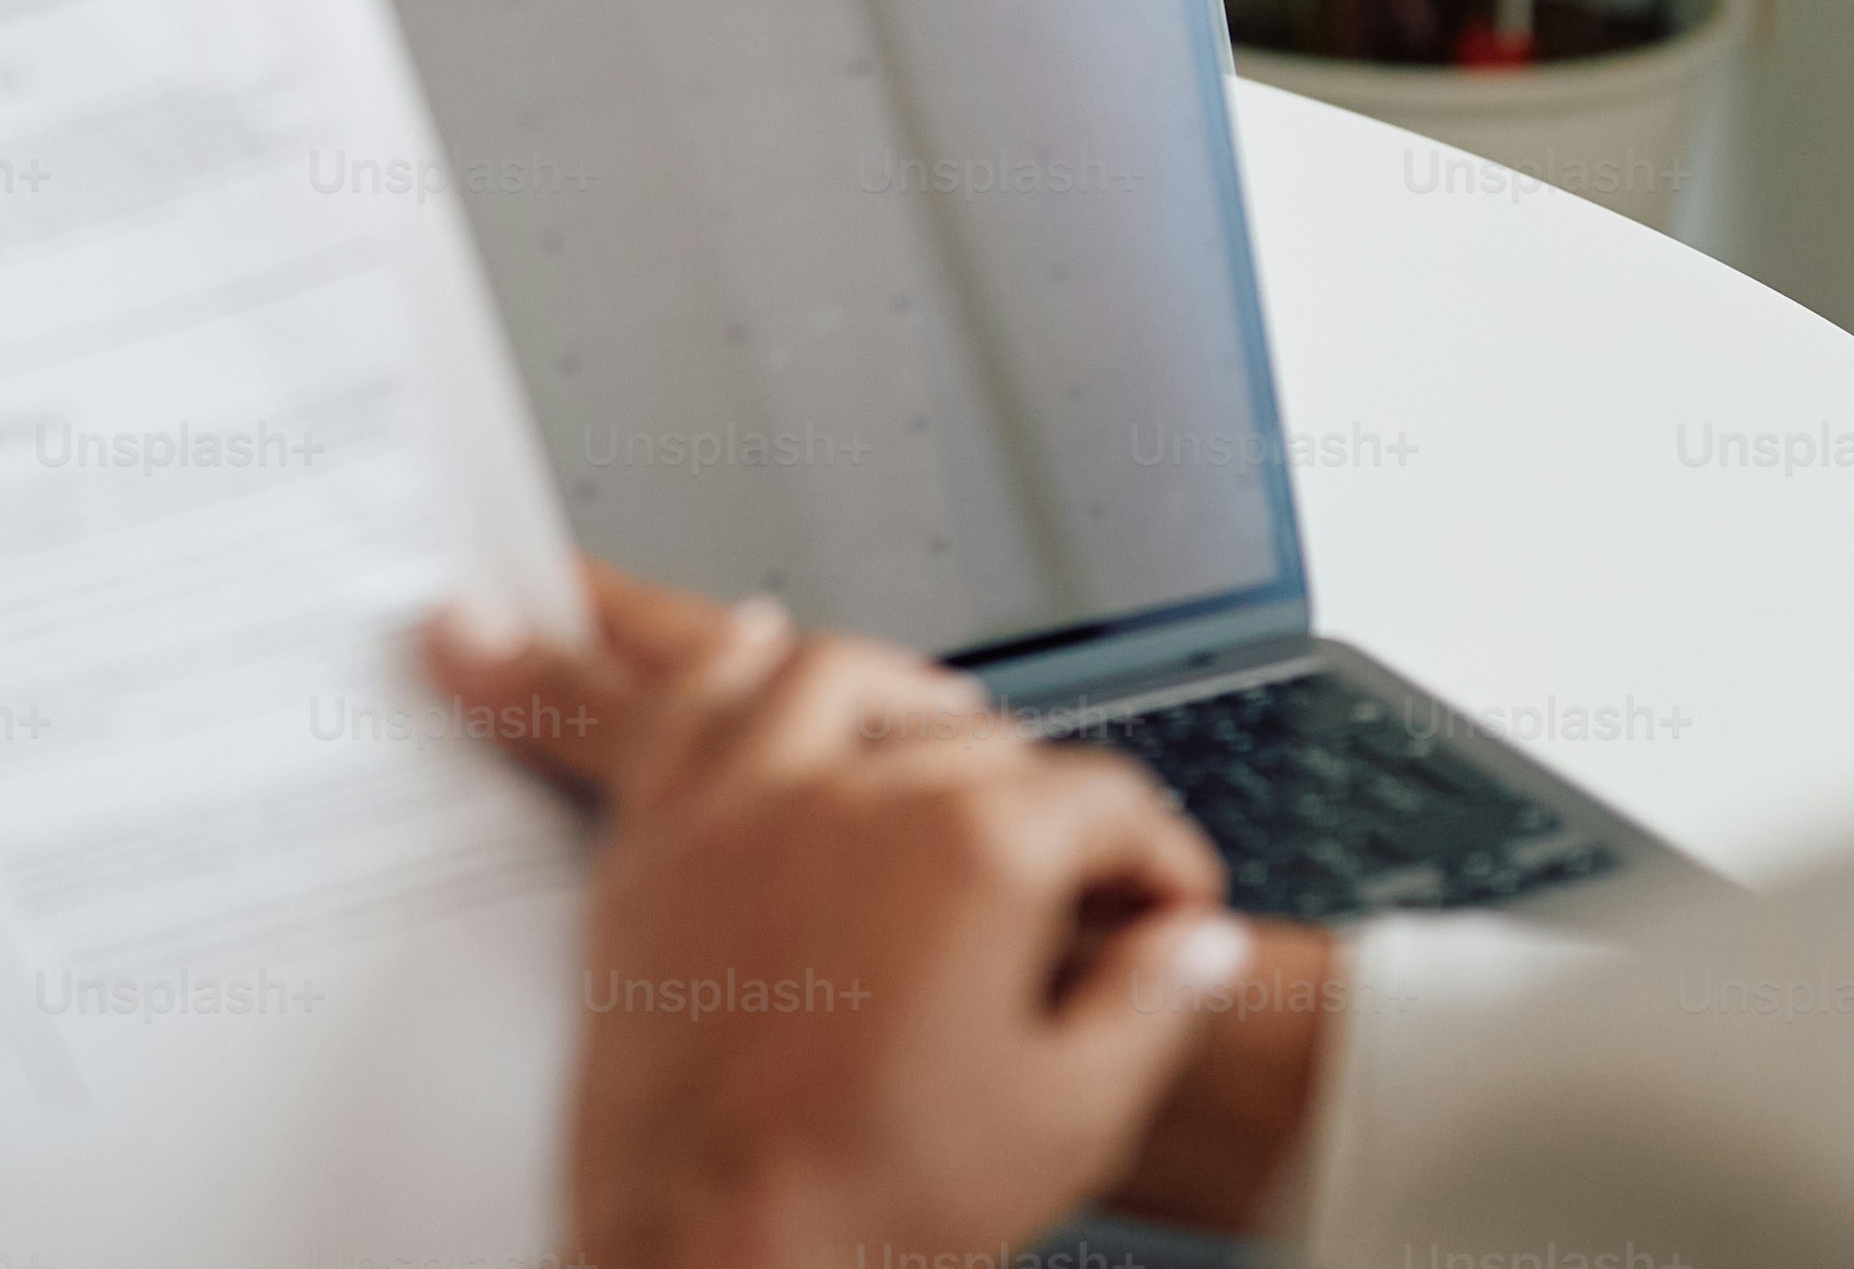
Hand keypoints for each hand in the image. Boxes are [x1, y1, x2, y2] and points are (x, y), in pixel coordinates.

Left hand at [428, 563, 1243, 1268]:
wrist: (712, 1264)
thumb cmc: (869, 1207)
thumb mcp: (1069, 1123)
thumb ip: (1152, 1009)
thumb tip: (1199, 948)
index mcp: (974, 852)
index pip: (1102, 802)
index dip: (1156, 856)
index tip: (1164, 900)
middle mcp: (855, 798)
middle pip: (981, 743)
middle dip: (1046, 800)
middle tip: (1068, 863)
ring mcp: (742, 807)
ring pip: (834, 678)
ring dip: (903, 695)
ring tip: (939, 722)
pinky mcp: (654, 844)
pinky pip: (693, 703)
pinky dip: (733, 663)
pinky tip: (755, 646)